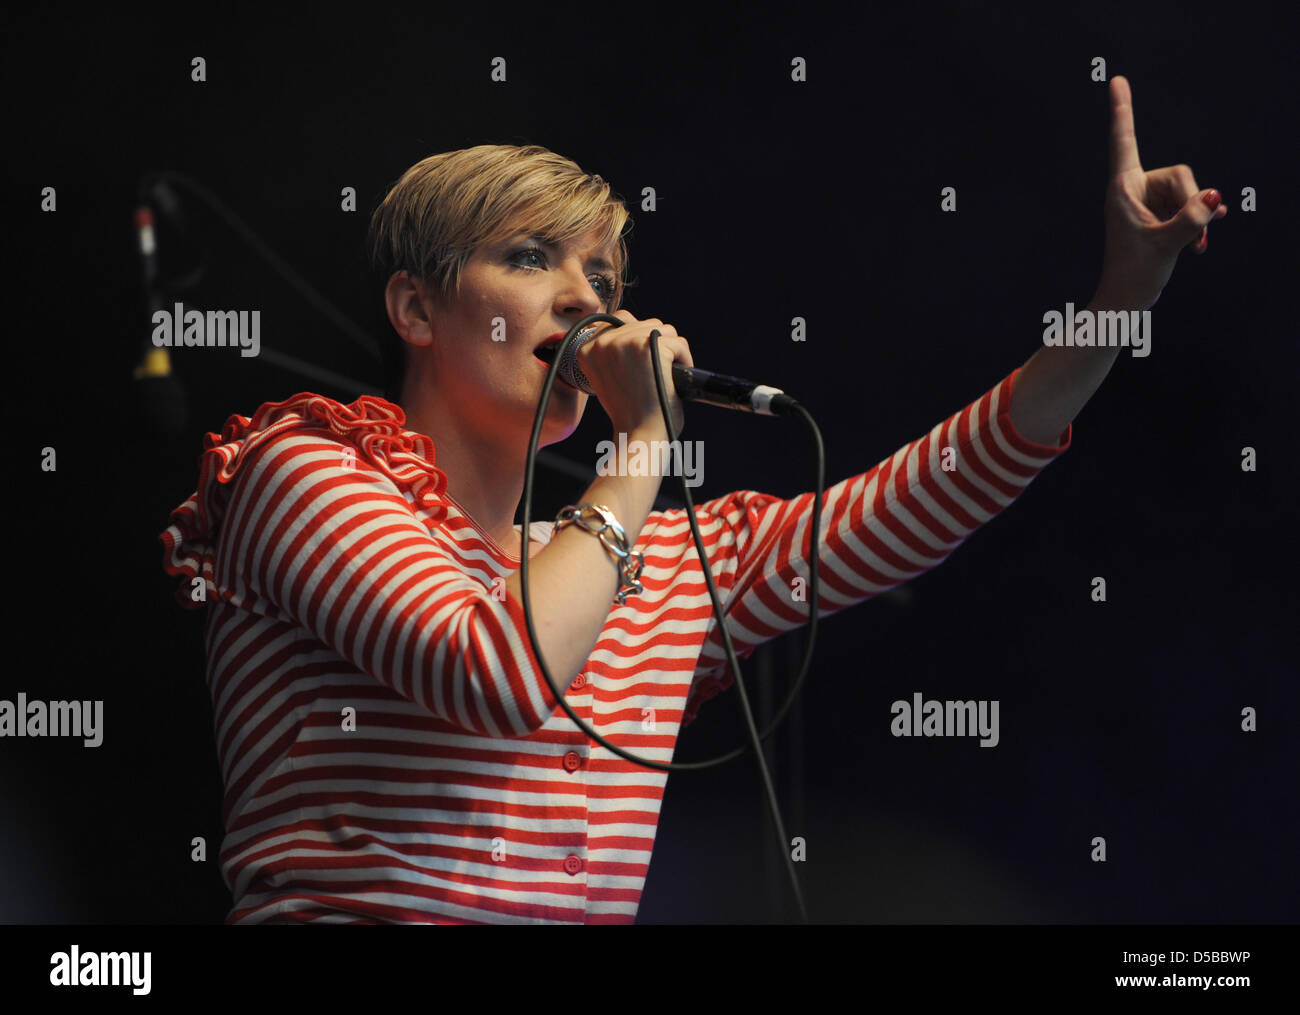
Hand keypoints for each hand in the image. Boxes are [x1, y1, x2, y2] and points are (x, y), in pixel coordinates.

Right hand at [577, 310, 694, 435]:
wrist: (639, 436)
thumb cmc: (630, 413)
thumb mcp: (610, 378)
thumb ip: (615, 352)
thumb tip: (637, 328)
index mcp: (587, 350)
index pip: (621, 320)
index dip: (638, 341)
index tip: (640, 367)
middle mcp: (603, 342)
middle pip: (646, 323)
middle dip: (657, 347)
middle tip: (653, 377)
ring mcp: (626, 342)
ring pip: (665, 330)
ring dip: (670, 353)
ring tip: (662, 378)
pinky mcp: (650, 346)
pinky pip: (680, 343)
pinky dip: (685, 361)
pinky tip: (673, 381)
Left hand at [1093, 75, 1227, 310]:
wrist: (1126, 302)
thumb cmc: (1133, 275)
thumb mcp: (1165, 246)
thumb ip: (1190, 219)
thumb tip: (1213, 198)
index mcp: (1123, 189)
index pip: (1124, 142)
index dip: (1122, 111)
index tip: (1115, 81)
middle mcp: (1134, 191)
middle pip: (1178, 175)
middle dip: (1193, 201)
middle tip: (1195, 233)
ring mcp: (1148, 203)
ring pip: (1188, 192)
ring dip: (1197, 218)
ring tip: (1195, 245)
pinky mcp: (1159, 216)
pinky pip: (1189, 206)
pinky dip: (1196, 222)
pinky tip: (1202, 240)